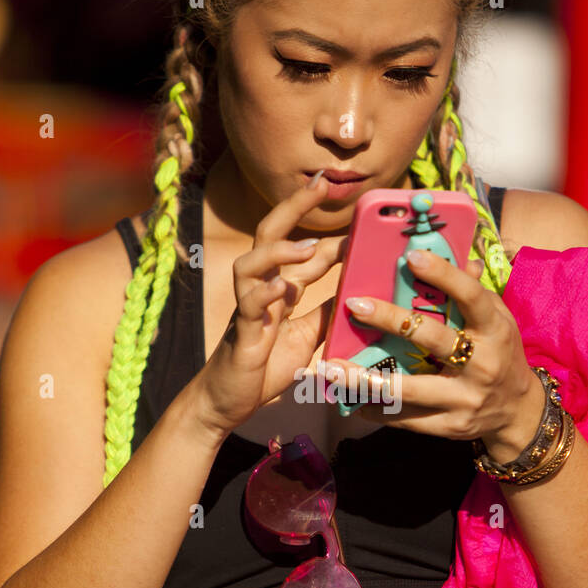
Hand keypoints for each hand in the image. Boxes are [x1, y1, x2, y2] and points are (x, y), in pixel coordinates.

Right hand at [192, 172, 346, 437]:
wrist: (228, 402)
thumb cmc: (264, 368)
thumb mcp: (309, 337)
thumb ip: (327, 312)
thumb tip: (357, 290)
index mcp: (280, 291)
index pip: (304, 252)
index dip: (331, 235)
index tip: (359, 219)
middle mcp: (261, 291)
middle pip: (270, 236)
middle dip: (294, 208)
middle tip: (320, 185)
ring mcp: (248, 309)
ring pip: (251, 264)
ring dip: (279, 250)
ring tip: (309, 245)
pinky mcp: (241, 333)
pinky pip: (248, 305)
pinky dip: (264, 294)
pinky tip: (282, 288)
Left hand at [324, 250, 539, 448]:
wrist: (518, 411)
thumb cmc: (500, 353)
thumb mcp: (497, 320)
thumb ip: (474, 292)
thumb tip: (457, 252)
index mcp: (495, 330)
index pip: (471, 296)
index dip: (444, 275)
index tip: (411, 257)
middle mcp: (481, 364)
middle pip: (432, 340)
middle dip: (391, 321)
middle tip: (355, 306)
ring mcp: (465, 398)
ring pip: (409, 389)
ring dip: (365, 379)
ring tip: (331, 368)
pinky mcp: (450, 426)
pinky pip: (407, 419)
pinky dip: (375, 408)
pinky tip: (350, 398)